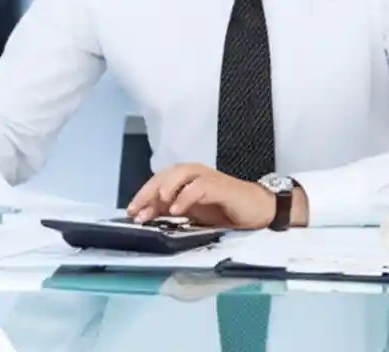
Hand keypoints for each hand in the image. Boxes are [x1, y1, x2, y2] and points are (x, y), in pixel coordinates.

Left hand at [126, 163, 275, 229]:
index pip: (158, 181)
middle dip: (149, 191)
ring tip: (158, 203)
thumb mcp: (191, 212)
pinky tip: (177, 210)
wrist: (258, 210)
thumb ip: (168, 210)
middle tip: (137, 210)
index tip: (131, 212)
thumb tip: (143, 215)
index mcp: (184, 179)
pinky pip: (201, 187)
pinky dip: (187, 196)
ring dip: (167, 187)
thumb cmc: (223, 210)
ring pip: (182, 173)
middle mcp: (194, 174)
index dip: (143, 195)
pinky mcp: (222, 187)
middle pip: (166, 174)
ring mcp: (208, 178)